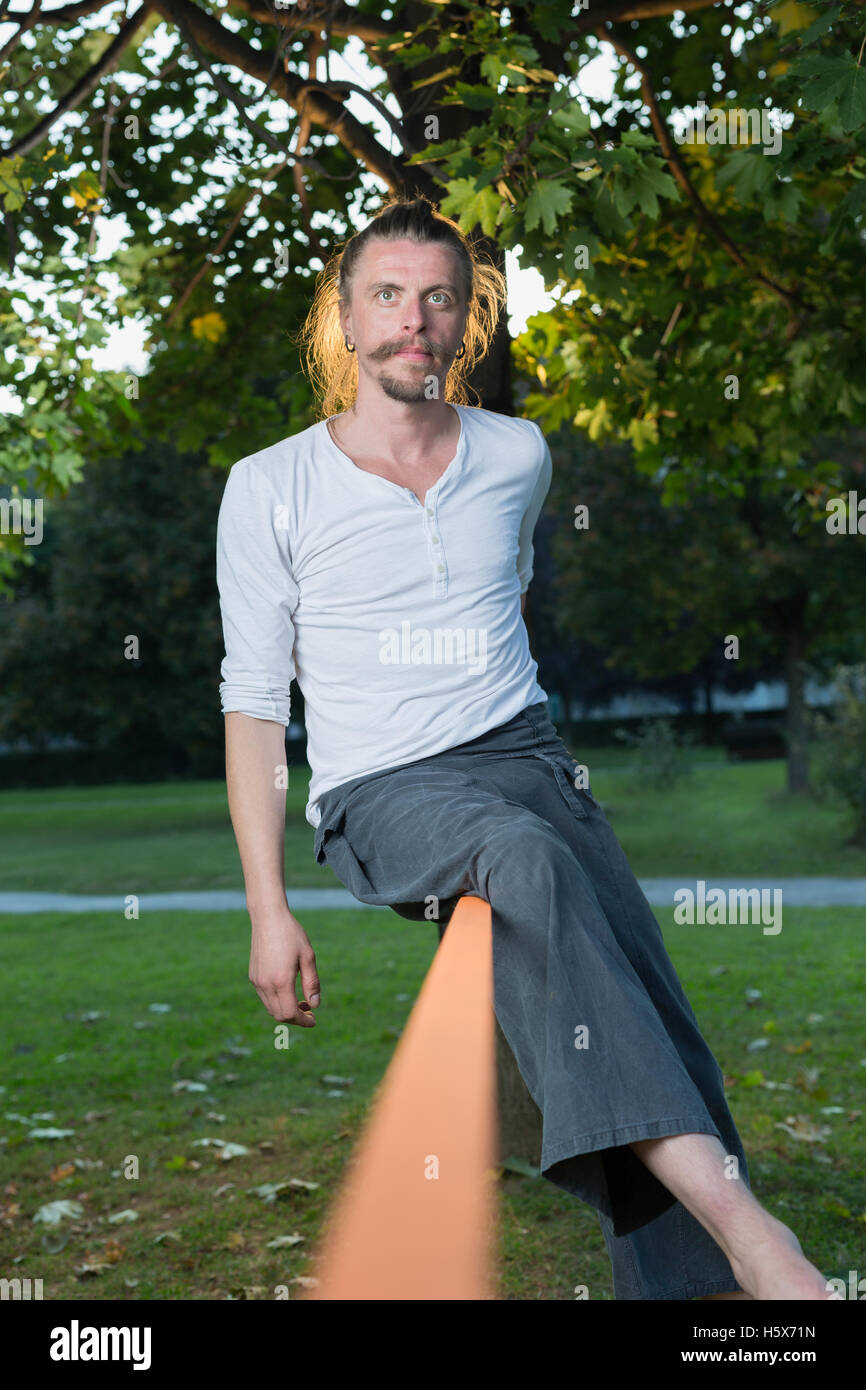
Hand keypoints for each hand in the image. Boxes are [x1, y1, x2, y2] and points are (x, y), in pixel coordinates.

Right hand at [248, 907, 320, 1024]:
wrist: (268, 918)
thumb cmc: (292, 934)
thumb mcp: (308, 957)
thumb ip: (312, 983)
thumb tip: (315, 1005)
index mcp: (281, 981)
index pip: (290, 1013)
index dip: (303, 1021)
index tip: (314, 1020)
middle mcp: (265, 984)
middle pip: (279, 1015)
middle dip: (296, 1018)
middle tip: (310, 1010)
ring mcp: (257, 981)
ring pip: (271, 1008)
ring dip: (286, 1010)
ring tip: (301, 1001)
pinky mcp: (253, 976)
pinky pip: (265, 997)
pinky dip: (277, 1002)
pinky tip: (288, 991)